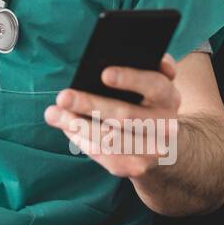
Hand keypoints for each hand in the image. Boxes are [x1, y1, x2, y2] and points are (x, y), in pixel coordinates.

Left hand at [42, 53, 181, 178]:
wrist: (169, 149)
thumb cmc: (150, 105)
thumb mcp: (156, 86)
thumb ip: (154, 67)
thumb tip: (150, 57)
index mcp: (170, 98)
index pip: (155, 86)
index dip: (131, 79)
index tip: (104, 73)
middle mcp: (166, 126)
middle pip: (125, 116)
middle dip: (91, 105)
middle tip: (63, 96)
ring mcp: (152, 150)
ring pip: (111, 139)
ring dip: (78, 126)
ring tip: (53, 114)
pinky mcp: (136, 168)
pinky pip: (105, 155)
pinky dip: (83, 141)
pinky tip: (67, 128)